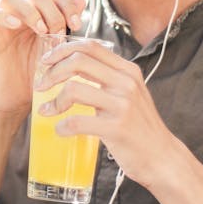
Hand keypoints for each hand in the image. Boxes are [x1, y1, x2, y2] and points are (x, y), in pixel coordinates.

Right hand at [0, 0, 86, 116]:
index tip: (77, 24)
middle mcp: (20, 14)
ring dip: (30, 10)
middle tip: (59, 33)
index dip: (66, 2)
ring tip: (42, 30)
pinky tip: (15, 25)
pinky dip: (1, 15)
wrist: (19, 101)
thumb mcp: (59, 50)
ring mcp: (1, 23)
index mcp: (39, 14)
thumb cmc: (40, 76)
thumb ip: (68, 25)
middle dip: (52, 11)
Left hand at [33, 39, 184, 186]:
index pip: (90, 47)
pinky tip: (60, 130)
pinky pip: (77, 122)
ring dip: (54, 101)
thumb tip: (71, 67)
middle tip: (40, 85)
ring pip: (74, 89)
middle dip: (52, 72)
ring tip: (46, 111)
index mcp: (128, 70)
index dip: (62, 50)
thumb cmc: (139, 126)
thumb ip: (107, 78)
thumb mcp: (128, 94)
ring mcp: (123, 105)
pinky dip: (62, 126)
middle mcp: (126, 83)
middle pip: (78, 61)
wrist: (161, 157)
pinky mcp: (117, 128)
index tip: (46, 61)